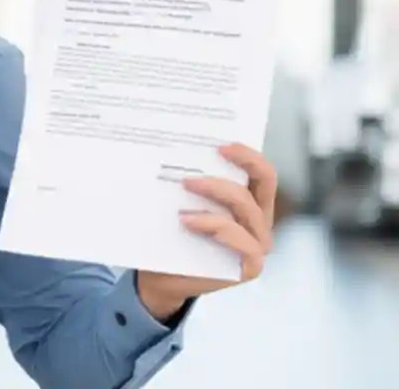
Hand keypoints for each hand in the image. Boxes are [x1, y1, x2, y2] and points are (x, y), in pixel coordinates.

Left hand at [135, 143, 277, 320]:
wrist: (160, 278)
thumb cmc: (172, 235)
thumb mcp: (182, 203)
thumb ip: (190, 181)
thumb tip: (175, 147)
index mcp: (249, 202)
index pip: (263, 173)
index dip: (248, 155)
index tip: (221, 145)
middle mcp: (259, 222)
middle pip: (263, 184)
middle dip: (233, 168)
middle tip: (191, 172)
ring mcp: (258, 245)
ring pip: (247, 208)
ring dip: (215, 193)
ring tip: (184, 187)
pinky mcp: (250, 266)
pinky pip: (242, 241)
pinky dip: (214, 225)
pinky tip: (187, 220)